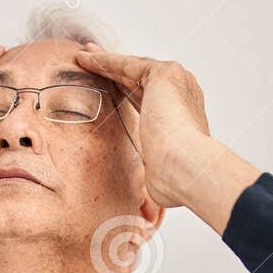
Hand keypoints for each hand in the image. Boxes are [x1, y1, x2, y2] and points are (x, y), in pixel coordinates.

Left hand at [73, 46, 260, 231]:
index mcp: (184, 118)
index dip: (128, 95)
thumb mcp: (161, 181)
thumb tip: (146, 217)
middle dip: (116, 71)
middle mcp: (184, 95)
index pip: (152, 101)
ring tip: (83, 55)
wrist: (189, 169)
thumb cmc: (178, 182)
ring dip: (106, 62)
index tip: (111, 92)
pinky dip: (105, 60)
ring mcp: (176, 82)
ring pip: (132, 68)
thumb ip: (153, 183)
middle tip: (94, 63)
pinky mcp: (163, 74)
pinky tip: (85, 57)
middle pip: (141, 80)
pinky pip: (126, 64)